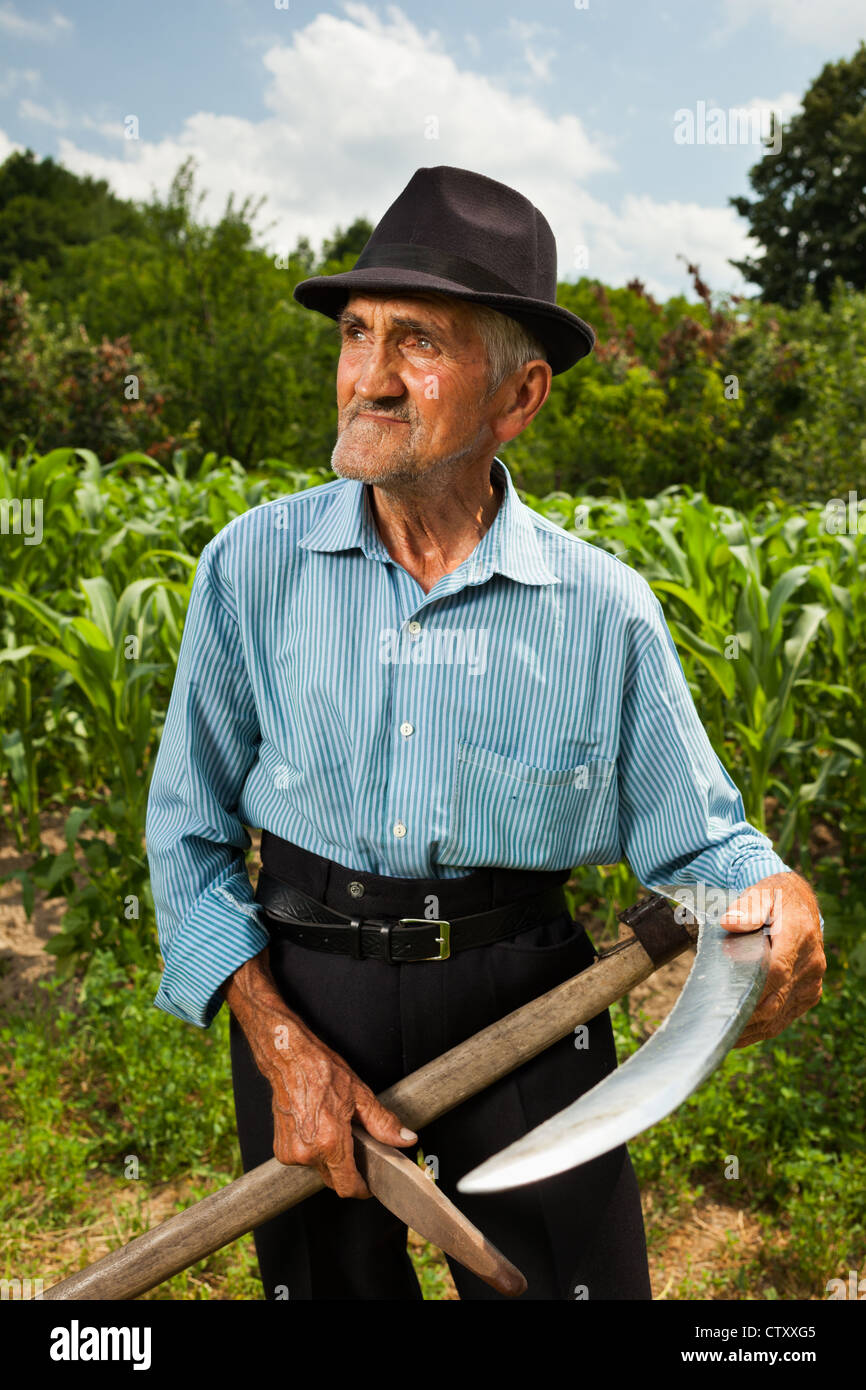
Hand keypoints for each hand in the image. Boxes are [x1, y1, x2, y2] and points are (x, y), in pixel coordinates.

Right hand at [222, 950, 416, 1196]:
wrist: (289, 1060)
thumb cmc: (323, 1073)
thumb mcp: (360, 1095)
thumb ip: (383, 1124)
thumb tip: (406, 1140)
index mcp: (329, 1143)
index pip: (348, 1187)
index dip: (362, 1190)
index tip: (370, 1185)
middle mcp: (307, 1153)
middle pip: (334, 1180)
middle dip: (348, 1170)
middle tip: (355, 1146)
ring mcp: (291, 1153)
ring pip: (319, 1169)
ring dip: (329, 1159)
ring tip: (333, 1131)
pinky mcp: (281, 1151)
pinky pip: (305, 1160)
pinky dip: (313, 1151)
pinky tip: (317, 1129)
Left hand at [720, 871, 824, 1047]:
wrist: (800, 905)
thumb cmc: (773, 900)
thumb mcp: (759, 894)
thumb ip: (747, 909)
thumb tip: (729, 923)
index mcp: (799, 936)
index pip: (777, 970)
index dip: (753, 989)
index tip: (727, 1002)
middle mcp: (811, 963)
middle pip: (777, 998)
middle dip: (746, 1014)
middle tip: (715, 1024)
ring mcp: (812, 981)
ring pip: (780, 1014)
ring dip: (752, 1028)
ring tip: (721, 1036)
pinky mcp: (809, 994)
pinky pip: (786, 1017)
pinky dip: (763, 1028)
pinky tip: (739, 1036)